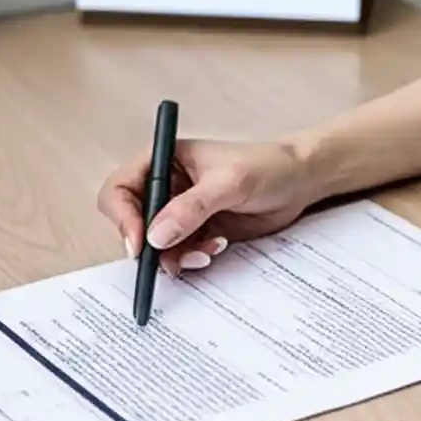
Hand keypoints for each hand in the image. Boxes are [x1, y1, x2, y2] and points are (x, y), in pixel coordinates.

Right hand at [98, 139, 318, 273]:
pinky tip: (217, 247)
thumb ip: (191, 209)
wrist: (299, 181)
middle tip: (171, 259)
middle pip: (133, 222)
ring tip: (207, 251)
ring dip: (176, 256)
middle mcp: (166, 186)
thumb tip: (155, 237)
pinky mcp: (198, 231)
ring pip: (157, 245)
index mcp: (163, 161)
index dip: (123, 217)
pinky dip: (193, 258)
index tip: (139, 243)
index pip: (120, 189)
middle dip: (151, 245)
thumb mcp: (229, 183)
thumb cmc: (266, 165)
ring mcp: (180, 212)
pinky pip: (181, 254)